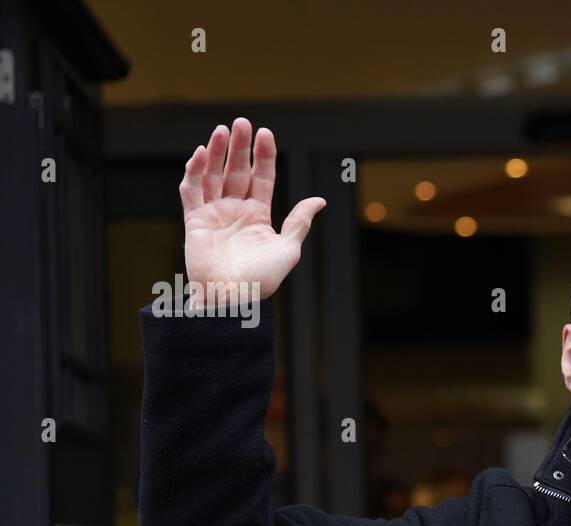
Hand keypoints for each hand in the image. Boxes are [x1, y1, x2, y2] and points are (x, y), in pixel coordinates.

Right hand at [180, 117, 325, 303]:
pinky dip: (194, 172)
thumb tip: (319, 200)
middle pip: (237, 171)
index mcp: (259, 216)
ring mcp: (214, 214)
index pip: (262, 178)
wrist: (231, 299)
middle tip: (241, 122)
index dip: (263, 156)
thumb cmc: (261, 280)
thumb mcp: (288, 249)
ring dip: (216, 153)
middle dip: (239, 147)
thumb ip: (299, 222)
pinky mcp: (194, 221)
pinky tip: (200, 154)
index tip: (265, 133)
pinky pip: (192, 191)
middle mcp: (236, 211)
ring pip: (214, 176)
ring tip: (221, 130)